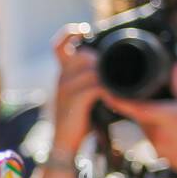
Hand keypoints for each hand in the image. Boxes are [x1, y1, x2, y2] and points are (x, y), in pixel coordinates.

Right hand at [49, 24, 101, 154]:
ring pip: (93, 70)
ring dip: (108, 78)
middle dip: (101, 62)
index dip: (70, 33)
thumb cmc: (77, 122)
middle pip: (84, 55)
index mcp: (62, 74)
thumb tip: (110, 72)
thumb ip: (91, 81)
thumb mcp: (80, 97)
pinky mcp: (74, 101)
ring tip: (118, 88)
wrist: (64, 145)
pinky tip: (114, 98)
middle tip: (114, 75)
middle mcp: (61, 78)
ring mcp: (66, 89)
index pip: (59, 45)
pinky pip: (96, 87)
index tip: (84, 32)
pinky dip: (108, 91)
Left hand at [101, 63, 176, 177]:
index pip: (136, 108)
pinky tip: (170, 133)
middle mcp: (158, 131)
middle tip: (156, 105)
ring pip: (143, 127)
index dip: (119, 101)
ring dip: (149, 121)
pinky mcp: (156, 154)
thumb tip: (176, 67)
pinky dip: (154, 132)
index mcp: (167, 116)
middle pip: (138, 116)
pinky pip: (149, 138)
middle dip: (142, 108)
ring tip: (170, 121)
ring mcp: (155, 144)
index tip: (107, 94)